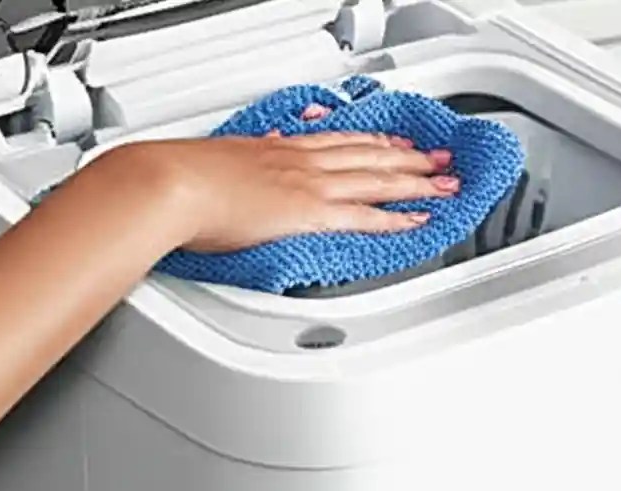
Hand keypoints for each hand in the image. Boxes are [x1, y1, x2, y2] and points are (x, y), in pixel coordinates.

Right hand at [82, 132, 457, 254]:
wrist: (172, 184)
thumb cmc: (183, 180)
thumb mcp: (220, 164)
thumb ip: (242, 168)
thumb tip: (246, 167)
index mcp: (280, 150)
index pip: (340, 142)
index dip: (374, 142)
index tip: (397, 142)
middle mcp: (302, 162)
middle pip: (369, 157)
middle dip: (410, 158)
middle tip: (441, 159)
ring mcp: (310, 185)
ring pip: (378, 179)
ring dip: (418, 181)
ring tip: (447, 183)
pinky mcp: (310, 212)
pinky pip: (365, 215)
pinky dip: (397, 217)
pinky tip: (421, 218)